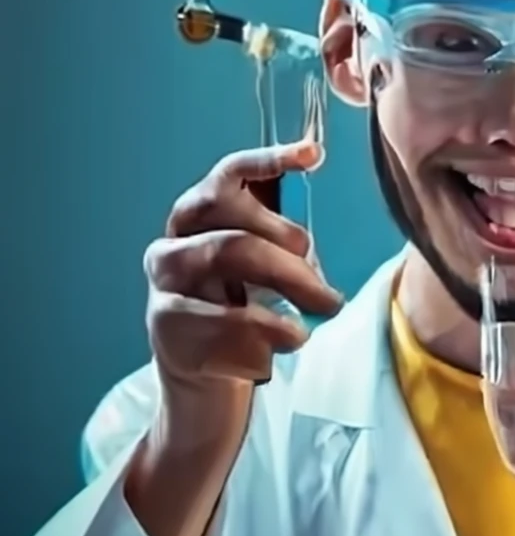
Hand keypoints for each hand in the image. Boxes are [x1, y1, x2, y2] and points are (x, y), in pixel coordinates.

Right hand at [143, 141, 343, 440]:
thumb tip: (324, 229)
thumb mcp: (265, 272)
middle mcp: (175, 243)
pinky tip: (289, 341)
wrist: (204, 381)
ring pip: (225, 259)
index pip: (229, 177)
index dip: (269, 161)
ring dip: (283, 289)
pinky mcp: (164, 325)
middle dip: (292, 263)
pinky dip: (262, 332)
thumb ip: (286, 244)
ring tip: (313, 321)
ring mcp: (164, 284)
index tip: (313, 154)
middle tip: (329, 295)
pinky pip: (218, 319)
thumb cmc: (242, 312)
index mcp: (200, 219)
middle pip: (236, 232)